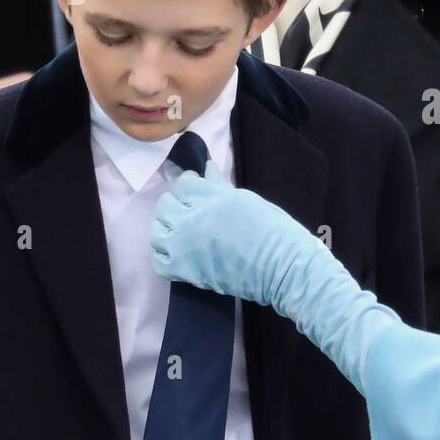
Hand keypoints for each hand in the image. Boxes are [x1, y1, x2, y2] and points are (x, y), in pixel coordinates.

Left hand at [150, 160, 324, 306]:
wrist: (281, 267)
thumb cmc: (273, 231)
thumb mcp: (247, 200)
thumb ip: (220, 186)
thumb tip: (207, 169)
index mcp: (212, 198)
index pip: (183, 184)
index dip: (188, 184)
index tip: (195, 187)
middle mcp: (193, 219)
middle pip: (165, 205)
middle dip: (176, 204)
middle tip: (191, 210)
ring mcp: (185, 246)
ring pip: (157, 230)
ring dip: (167, 228)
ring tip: (182, 232)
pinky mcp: (185, 270)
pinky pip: (159, 261)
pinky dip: (166, 256)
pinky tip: (180, 254)